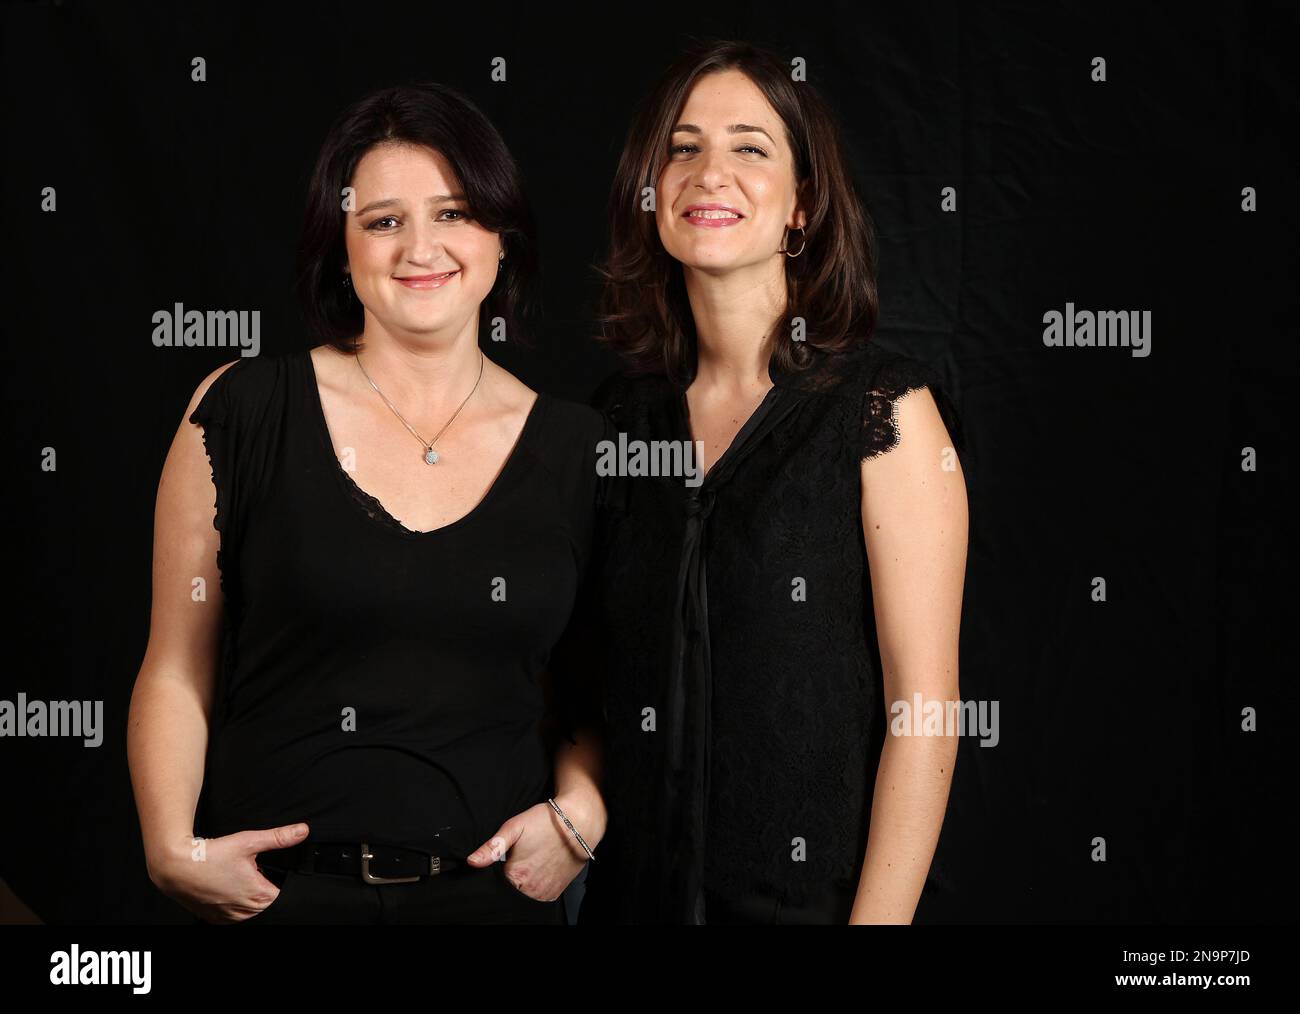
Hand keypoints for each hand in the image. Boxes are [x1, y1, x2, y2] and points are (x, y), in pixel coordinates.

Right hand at [149, 822, 309, 922]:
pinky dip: (234, 904)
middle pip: (266, 903)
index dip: (280, 881)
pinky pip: (233, 916)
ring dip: (248, 897)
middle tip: (247, 870)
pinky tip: (225, 888)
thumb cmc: (210, 855)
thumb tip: (302, 831)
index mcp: (258, 895)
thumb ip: (278, 837)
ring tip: (234, 878)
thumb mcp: (248, 841)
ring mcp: (228, 918)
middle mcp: (244, 912)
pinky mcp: (215, 920)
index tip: (267, 870)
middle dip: (263, 886)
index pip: (283, 895)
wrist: (176, 866)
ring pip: (250, 911)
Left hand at [465, 798, 597, 901]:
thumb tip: (471, 861)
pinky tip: (541, 868)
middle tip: (523, 856)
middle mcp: (530, 889)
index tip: (507, 857)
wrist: (579, 823)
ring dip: (525, 882)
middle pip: (511, 889)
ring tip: (533, 860)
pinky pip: (539, 896)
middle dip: (512, 876)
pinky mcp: (555, 893)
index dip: (499, 869)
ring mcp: (544, 893)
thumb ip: (492, 846)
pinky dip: (537, 885)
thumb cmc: (546, 822)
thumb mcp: (514, 827)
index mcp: (515, 875)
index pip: (496, 882)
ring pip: (524, 894)